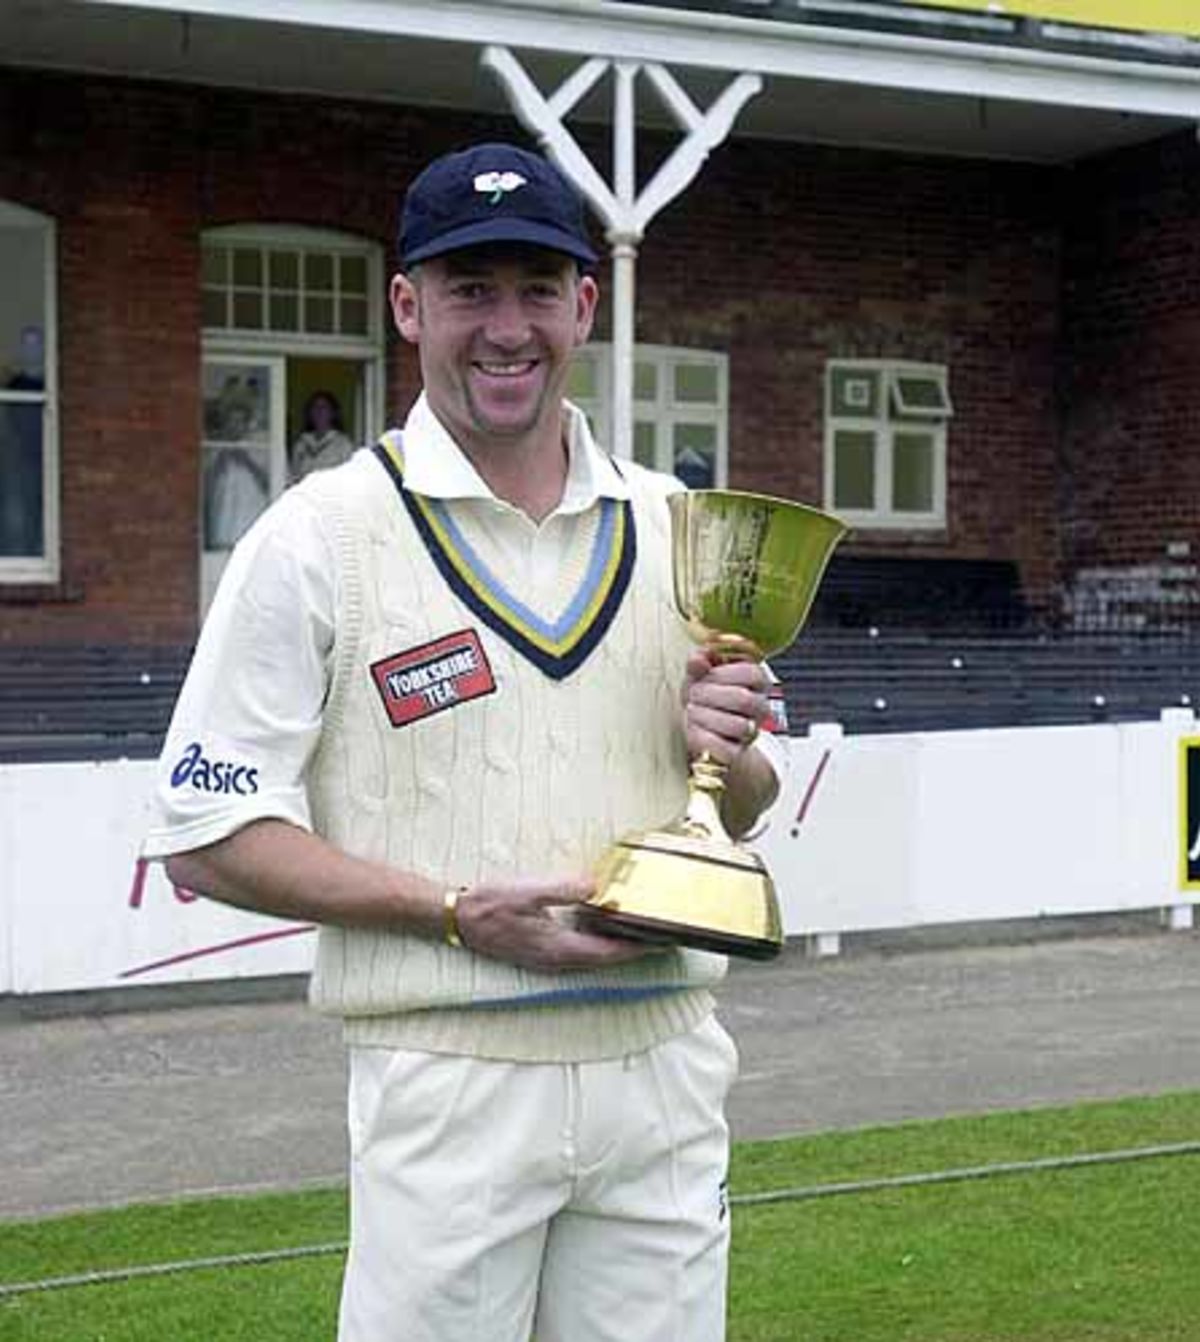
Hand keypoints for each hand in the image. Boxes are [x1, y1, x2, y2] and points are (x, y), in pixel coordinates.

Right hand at [452, 877, 653, 970]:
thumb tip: (595, 886)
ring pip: (591, 956)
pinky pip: (577, 951)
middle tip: (658, 935)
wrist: (457, 918)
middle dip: (633, 948)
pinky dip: (595, 941)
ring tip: (636, 930)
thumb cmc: (490, 904)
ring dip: (615, 946)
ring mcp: (547, 958)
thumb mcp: (528, 891)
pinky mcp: (540, 951)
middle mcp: (556, 959)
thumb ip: (563, 889)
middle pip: (605, 958)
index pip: (609, 953)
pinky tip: (599, 924)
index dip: (638, 948)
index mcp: (558, 948)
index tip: (662, 941)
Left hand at [681, 649, 769, 766]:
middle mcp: (760, 707)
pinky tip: (692, 729)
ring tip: (691, 711)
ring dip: (707, 717)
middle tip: (692, 694)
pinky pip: (728, 751)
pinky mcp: (738, 753)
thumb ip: (699, 663)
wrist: (701, 728)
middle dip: (710, 695)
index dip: (723, 674)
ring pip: (739, 726)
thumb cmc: (703, 694)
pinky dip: (705, 739)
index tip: (703, 675)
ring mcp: (751, 731)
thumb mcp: (700, 673)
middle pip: (744, 700)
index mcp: (757, 681)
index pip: (751, 673)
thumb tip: (697, 659)